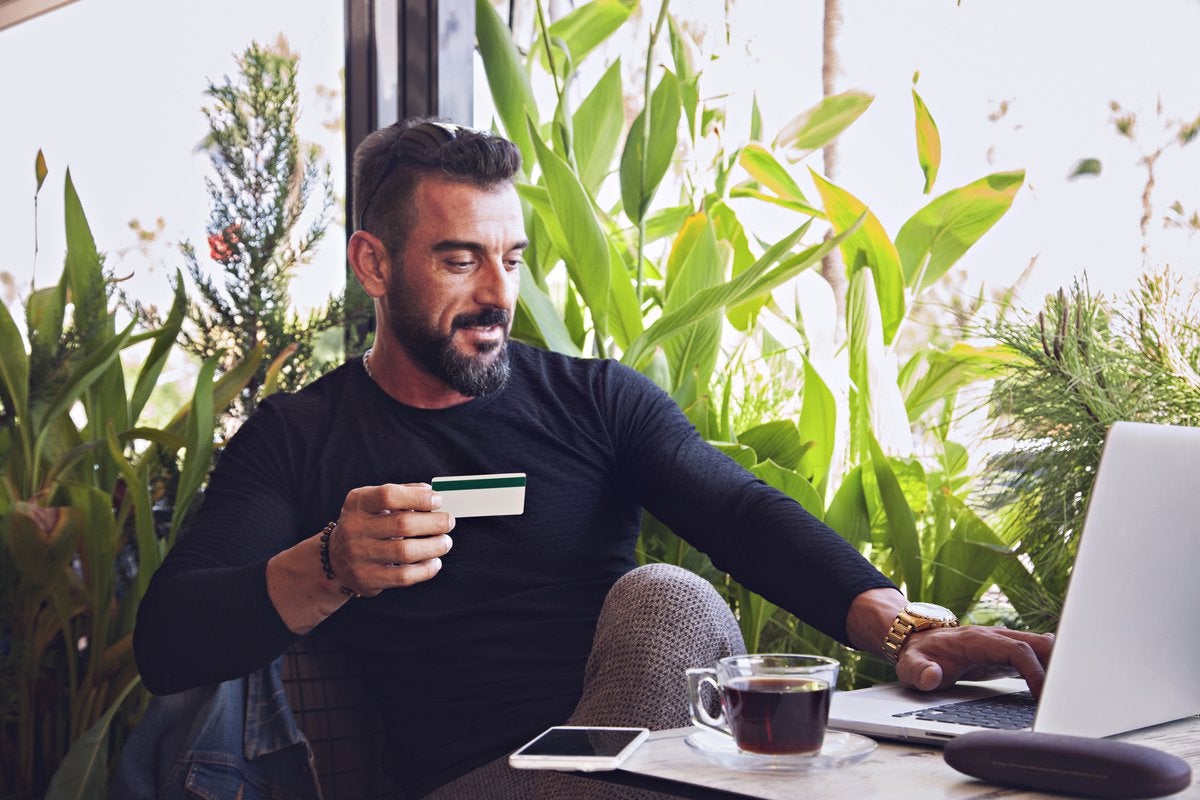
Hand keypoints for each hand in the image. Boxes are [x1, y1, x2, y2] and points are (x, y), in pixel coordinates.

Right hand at [329, 483, 454, 595]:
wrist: (336, 559)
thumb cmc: (366, 525)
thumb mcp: (373, 503)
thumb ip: (402, 493)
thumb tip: (431, 493)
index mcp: (357, 503)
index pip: (389, 495)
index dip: (418, 497)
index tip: (438, 501)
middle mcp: (354, 528)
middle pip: (402, 524)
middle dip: (434, 523)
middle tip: (448, 522)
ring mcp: (358, 555)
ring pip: (405, 552)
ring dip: (434, 546)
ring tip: (445, 542)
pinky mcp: (367, 578)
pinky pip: (403, 576)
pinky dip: (425, 569)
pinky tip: (434, 562)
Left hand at [895, 626, 1054, 696]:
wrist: (916, 641)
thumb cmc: (917, 654)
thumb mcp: (910, 665)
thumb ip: (920, 671)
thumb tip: (931, 677)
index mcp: (977, 640)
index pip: (1017, 650)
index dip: (1034, 671)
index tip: (1042, 695)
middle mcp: (995, 638)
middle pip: (1038, 643)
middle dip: (1059, 664)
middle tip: (1069, 694)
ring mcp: (1002, 644)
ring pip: (1041, 648)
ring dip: (1058, 666)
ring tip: (1069, 694)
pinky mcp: (1005, 654)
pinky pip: (1035, 657)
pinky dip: (1050, 669)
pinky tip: (1060, 688)